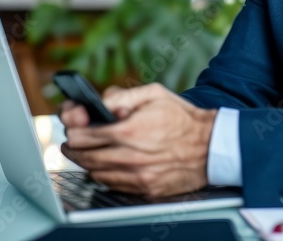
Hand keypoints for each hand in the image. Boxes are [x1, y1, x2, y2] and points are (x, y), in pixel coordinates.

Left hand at [59, 83, 216, 197]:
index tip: (73, 128)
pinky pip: (113, 185)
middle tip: (72, 142)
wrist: (210, 146)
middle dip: (74, 147)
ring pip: (96, 173)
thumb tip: (98, 104)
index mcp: (130, 130)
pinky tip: (107, 165)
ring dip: (87, 163)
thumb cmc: (182, 118)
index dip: (73, 130)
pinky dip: (104, 175)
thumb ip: (122, 96)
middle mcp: (131, 156)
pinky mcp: (145, 189)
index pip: (84, 135)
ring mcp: (138, 176)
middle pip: (85, 157)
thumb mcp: (153, 94)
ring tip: (88, 153)